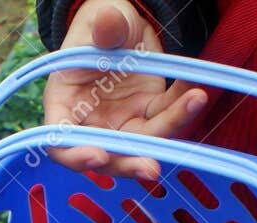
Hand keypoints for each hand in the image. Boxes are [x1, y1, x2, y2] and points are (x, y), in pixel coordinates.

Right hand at [42, 0, 207, 179]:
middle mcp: (90, 122)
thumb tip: (107, 21)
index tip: (99, 155)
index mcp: (63, 104)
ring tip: (194, 102)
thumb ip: (102, 28)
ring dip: (168, 134)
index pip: (61, 141)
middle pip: (105, 157)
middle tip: (150, 168)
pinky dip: (182, 106)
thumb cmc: (96, 26)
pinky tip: (195, 88)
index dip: (76, 155)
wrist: (120, 24)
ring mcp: (120, 122)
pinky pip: (166, 116)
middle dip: (128, 164)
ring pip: (141, 144)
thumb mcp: (96, 22)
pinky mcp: (146, 114)